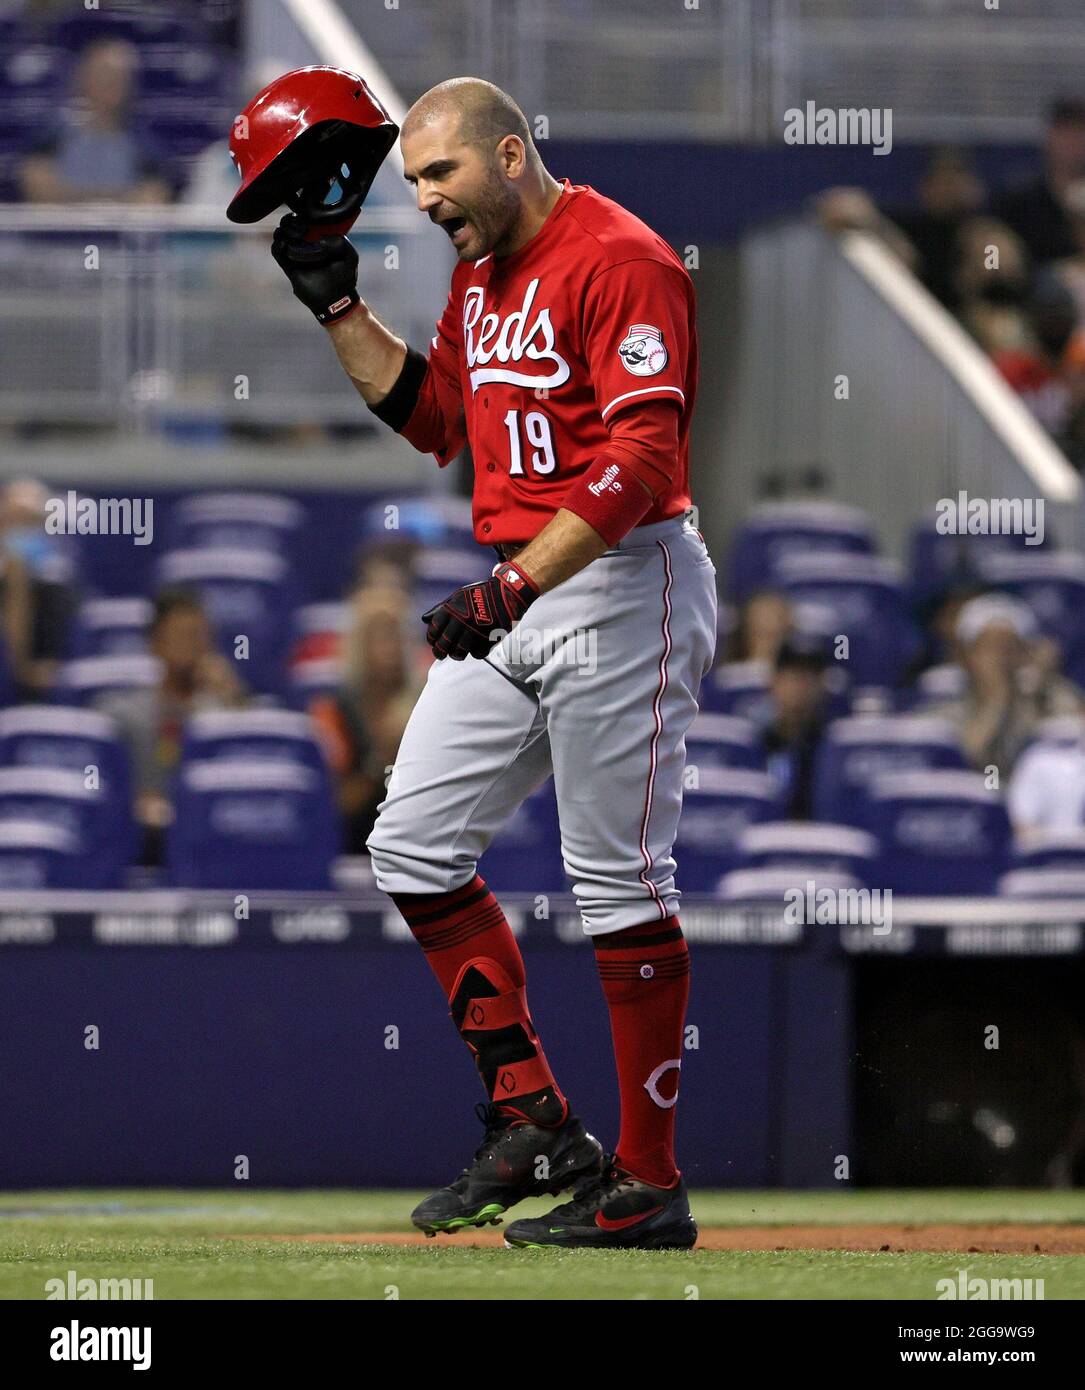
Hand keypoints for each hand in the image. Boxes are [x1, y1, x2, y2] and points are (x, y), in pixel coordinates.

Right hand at [270, 213, 359, 324]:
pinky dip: (278, 245)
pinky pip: (277, 251)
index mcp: (319, 238)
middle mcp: (305, 244)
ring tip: (297, 236)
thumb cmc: (344, 278)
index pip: (305, 218)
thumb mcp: (350, 255)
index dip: (303, 214)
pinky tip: (286, 245)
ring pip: (281, 235)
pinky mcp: (288, 266)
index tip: (308, 217)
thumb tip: (320, 239)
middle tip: (301, 227)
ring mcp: (295, 255)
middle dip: (291, 220)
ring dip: (284, 231)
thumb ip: (341, 240)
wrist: (336, 301)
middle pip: (289, 224)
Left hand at [422, 561, 540, 660]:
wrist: (507, 593)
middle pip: (443, 644)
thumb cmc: (481, 594)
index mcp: (451, 610)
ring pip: (459, 652)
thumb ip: (441, 608)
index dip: (431, 638)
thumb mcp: (458, 596)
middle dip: (440, 652)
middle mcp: (460, 621)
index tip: (433, 641)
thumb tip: (424, 619)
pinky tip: (476, 648)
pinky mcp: (487, 639)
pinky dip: (475, 653)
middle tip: (441, 654)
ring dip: (457, 654)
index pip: (434, 630)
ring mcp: (474, 631)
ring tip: (457, 654)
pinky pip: (476, 654)